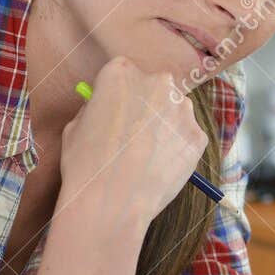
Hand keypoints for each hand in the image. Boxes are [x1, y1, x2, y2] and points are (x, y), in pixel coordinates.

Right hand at [59, 56, 205, 225]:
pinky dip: (177, 149)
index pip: (123, 73)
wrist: (112, 202)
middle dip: (146, 106)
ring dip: (164, 126)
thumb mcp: (75, 126)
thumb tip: (106, 110)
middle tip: (133, 136)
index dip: (118, 95)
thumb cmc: (86, 164)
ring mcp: (183, 110)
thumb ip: (95, 109)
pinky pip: (186, 137)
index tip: (115, 112)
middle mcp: (158, 83)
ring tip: (145, 156)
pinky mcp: (198, 137)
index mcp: (122, 72)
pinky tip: (159, 167)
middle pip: (154, 88)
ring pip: (174, 112)